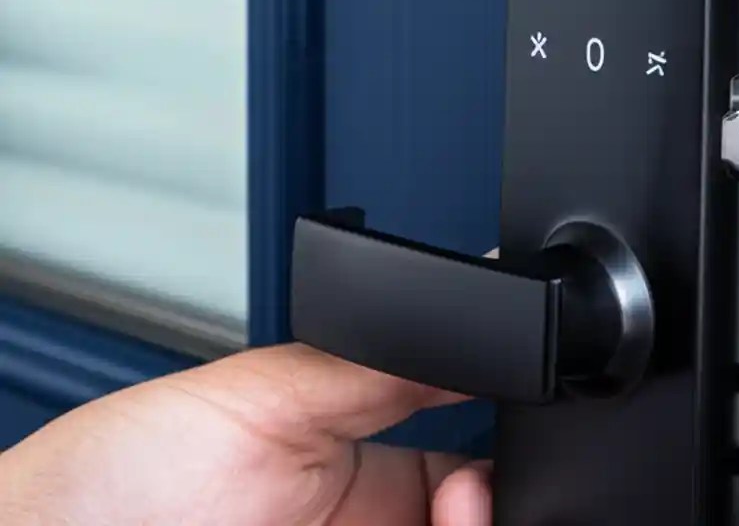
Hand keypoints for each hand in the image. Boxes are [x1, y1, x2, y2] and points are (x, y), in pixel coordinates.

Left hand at [0, 343, 490, 525]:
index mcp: (361, 462)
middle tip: (477, 489)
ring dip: (489, 522)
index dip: (512, 440)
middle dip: (506, 496)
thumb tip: (481, 320)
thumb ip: (383, 363)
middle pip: (483, 511)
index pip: (472, 446)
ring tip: (460, 511)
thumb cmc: (121, 479)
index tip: (530, 427)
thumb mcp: (273, 395)